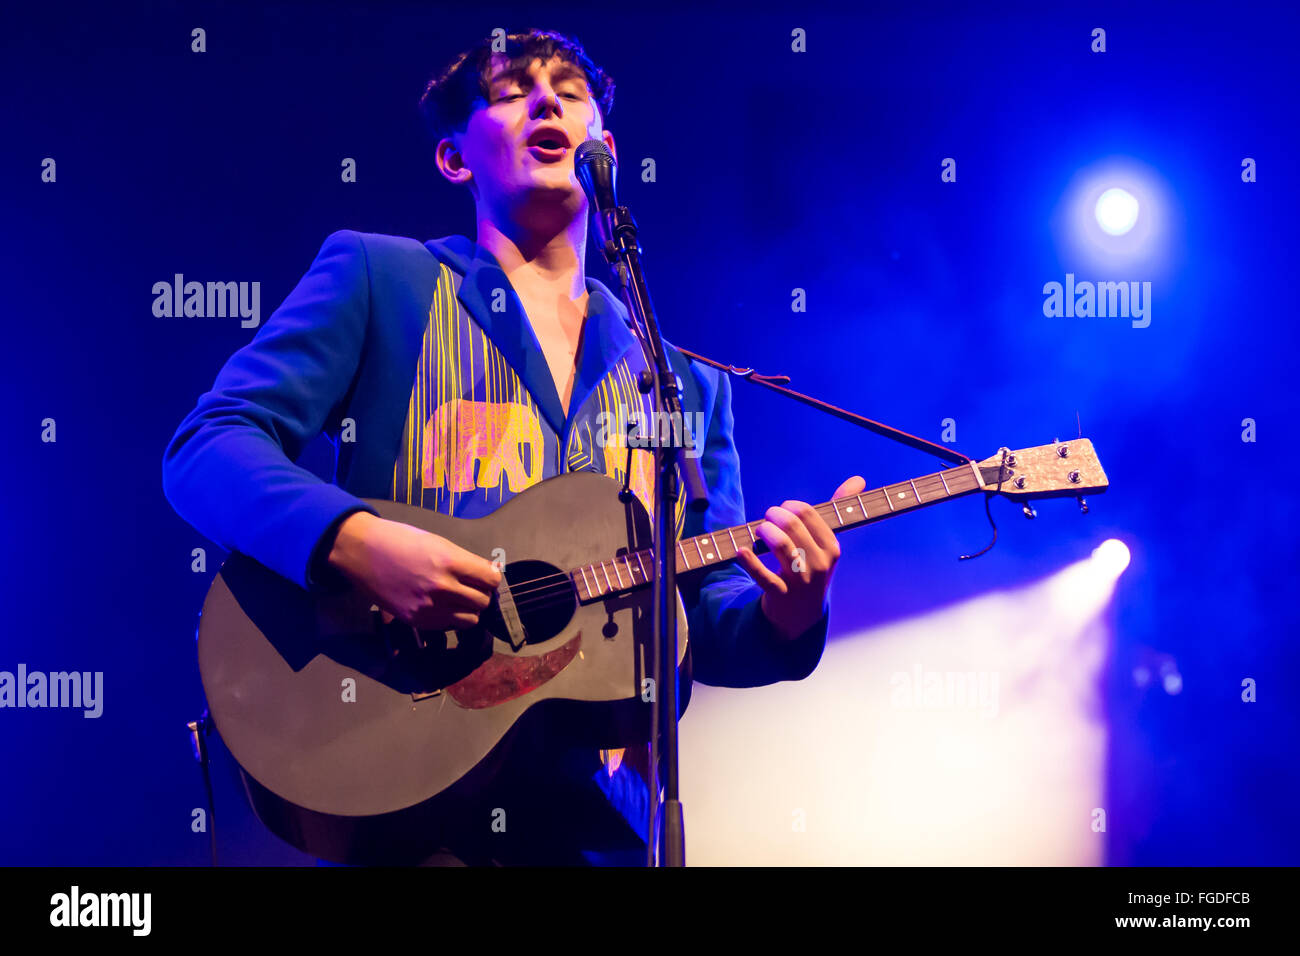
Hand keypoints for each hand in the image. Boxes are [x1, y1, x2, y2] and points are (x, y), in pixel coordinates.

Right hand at [327, 512, 501, 630]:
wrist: (361, 552)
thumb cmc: (399, 540)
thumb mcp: (437, 542)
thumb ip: (465, 560)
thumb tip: (489, 573)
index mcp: (449, 561)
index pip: (491, 580)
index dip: (491, 578)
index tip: (486, 576)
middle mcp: (442, 587)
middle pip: (483, 602)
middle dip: (481, 594)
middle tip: (471, 586)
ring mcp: (428, 607)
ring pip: (470, 619)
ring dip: (468, 609)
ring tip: (457, 598)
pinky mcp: (415, 621)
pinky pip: (448, 626)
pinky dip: (450, 617)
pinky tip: (440, 604)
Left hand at [735, 474, 865, 639]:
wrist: (802, 616)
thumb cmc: (812, 568)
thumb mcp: (827, 544)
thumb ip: (839, 510)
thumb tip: (859, 479)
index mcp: (831, 547)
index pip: (807, 513)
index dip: (788, 507)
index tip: (782, 512)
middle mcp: (820, 563)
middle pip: (792, 525)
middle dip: (773, 516)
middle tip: (767, 520)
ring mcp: (801, 580)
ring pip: (780, 545)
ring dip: (764, 531)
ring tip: (759, 531)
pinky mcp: (781, 595)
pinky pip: (762, 575)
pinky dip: (749, 561)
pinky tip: (741, 551)